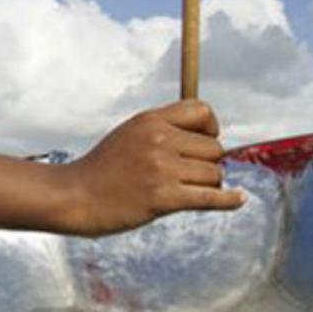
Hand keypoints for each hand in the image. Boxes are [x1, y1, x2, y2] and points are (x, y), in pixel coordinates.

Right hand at [54, 100, 243, 236]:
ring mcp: (161, 169)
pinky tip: (238, 200)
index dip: (211, 128)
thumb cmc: (102, 169)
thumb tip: (204, 134)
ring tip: (186, 190)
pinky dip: (229, 200)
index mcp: (150, 120)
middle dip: (208, 163)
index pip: (202, 111)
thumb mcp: (130, 134)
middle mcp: (159, 140)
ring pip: (214, 174)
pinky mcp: (163, 198)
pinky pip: (211, 197)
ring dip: (208, 185)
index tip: (205, 142)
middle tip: (190, 175)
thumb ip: (162, 129)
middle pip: (214, 148)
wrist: (74, 196)